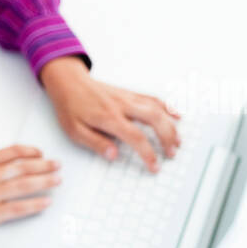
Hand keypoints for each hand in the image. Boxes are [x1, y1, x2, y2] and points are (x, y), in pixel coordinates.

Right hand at [0, 144, 61, 238]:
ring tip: (57, 180)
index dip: (31, 152)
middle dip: (44, 166)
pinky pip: (19, 208)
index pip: (13, 152)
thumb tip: (22, 162)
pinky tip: (46, 202)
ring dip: (45, 182)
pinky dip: (35, 205)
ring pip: (24, 185)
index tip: (42, 154)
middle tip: (58, 165)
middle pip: (23, 167)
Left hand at [38, 55, 181, 172]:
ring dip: (170, 125)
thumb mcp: (74, 130)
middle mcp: (122, 105)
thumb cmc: (70, 106)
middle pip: (154, 119)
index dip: (148, 154)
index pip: (136, 137)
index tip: (154, 166)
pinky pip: (153, 99)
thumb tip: (114, 155)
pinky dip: (167, 107)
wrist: (68, 81)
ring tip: (178, 141)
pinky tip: (176, 115)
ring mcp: (128, 97)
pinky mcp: (130, 94)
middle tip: (172, 153)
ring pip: (157, 108)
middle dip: (167, 137)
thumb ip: (95, 143)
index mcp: (109, 117)